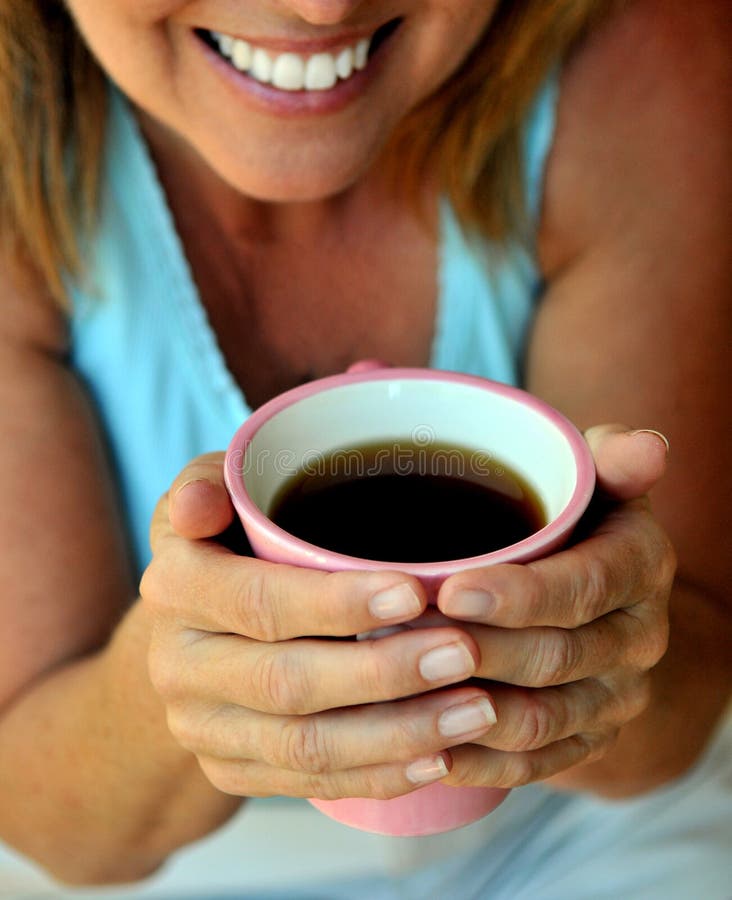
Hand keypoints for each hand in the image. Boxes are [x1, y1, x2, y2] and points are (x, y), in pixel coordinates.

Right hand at [141, 453, 500, 801]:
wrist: (187, 632)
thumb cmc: (226, 543)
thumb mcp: (208, 492)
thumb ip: (208, 483)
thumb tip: (200, 507)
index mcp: (176, 586)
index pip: (258, 601)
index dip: (335, 603)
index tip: (413, 593)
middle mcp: (178, 664)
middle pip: (287, 682)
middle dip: (384, 673)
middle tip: (465, 653)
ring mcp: (202, 727)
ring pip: (304, 746)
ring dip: (398, 733)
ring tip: (475, 711)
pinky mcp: (229, 769)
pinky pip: (307, 784)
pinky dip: (379, 775)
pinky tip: (439, 756)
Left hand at [434, 426, 675, 790]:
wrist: (598, 593)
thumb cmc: (576, 520)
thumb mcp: (595, 480)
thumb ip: (609, 460)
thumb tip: (645, 444)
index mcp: (640, 566)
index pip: (588, 585)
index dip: (522, 594)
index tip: (451, 590)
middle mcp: (637, 638)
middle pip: (557, 657)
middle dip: (481, 652)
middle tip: (406, 641)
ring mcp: (613, 695)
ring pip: (544, 719)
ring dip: (471, 712)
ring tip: (405, 696)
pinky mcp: (588, 738)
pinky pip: (539, 765)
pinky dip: (483, 764)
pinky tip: (429, 754)